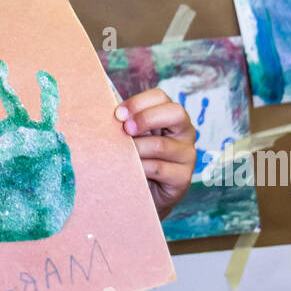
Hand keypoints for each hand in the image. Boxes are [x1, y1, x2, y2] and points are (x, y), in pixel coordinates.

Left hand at [115, 88, 194, 219]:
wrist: (143, 193)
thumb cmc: (136, 157)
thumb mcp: (132, 135)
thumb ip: (125, 122)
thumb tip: (103, 109)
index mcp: (171, 115)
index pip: (161, 97)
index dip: (138, 102)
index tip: (117, 114)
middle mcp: (185, 132)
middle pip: (175, 113)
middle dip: (145, 118)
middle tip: (125, 129)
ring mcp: (187, 155)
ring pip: (162, 145)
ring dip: (137, 148)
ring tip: (121, 153)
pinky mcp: (183, 177)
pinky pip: (159, 168)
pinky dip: (141, 168)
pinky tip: (131, 169)